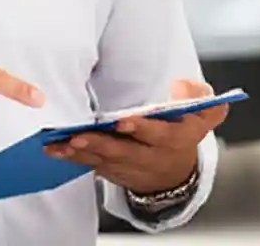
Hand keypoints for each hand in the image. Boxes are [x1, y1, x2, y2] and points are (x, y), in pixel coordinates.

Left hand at [44, 79, 227, 193]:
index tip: (123, 121)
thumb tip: (180, 86)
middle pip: (124, 152)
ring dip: (80, 153)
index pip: (159, 135)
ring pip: (103, 160)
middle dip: (101, 144)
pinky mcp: (112, 171)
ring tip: (59, 144)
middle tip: (79, 137)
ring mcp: (130, 167)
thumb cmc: (184, 132)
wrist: (175, 173)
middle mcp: (150, 156)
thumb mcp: (204, 114)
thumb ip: (200, 97)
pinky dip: (73, 158)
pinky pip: (91, 165)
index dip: (142, 129)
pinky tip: (55, 149)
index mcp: (175, 139)